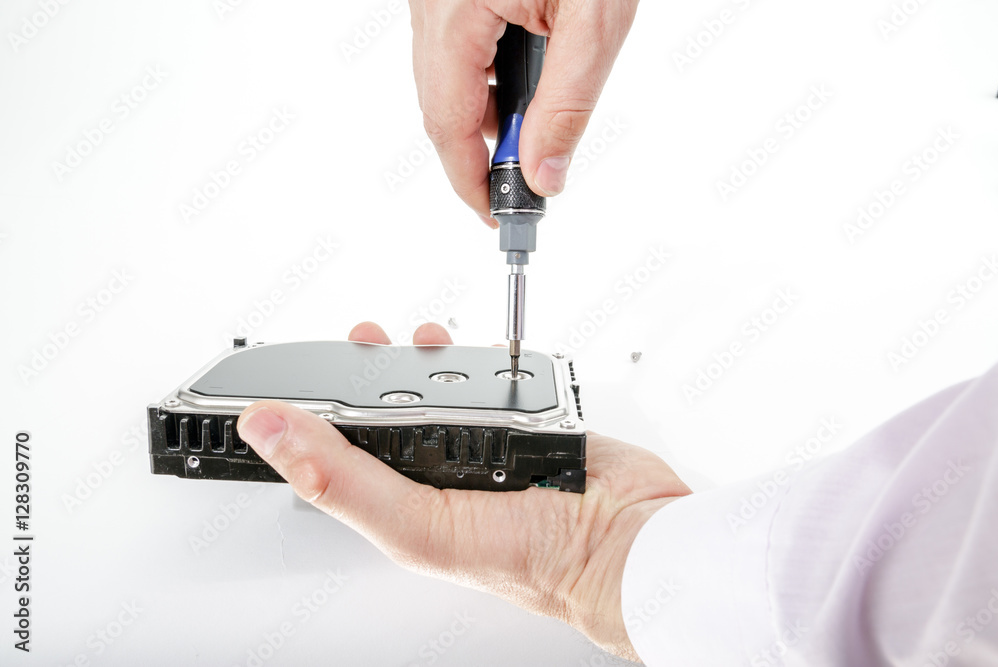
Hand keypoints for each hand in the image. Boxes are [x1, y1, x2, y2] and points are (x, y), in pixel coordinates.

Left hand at [236, 321, 689, 660]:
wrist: (629, 538)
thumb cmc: (536, 560)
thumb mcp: (418, 524)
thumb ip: (344, 478)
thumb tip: (270, 432)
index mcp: (406, 500)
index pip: (343, 452)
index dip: (313, 412)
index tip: (293, 377)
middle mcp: (441, 471)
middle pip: (393, 409)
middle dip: (372, 370)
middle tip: (361, 342)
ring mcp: (486, 441)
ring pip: (441, 386)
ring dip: (424, 357)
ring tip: (417, 338)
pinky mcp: (527, 416)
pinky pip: (494, 375)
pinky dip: (482, 357)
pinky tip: (474, 352)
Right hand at [409, 0, 639, 222]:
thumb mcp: (594, 22)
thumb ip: (567, 103)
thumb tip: (544, 175)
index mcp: (453, 13)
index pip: (448, 123)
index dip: (471, 179)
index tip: (498, 213)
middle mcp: (429, 4)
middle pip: (442, 104)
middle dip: (486, 145)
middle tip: (530, 172)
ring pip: (446, 76)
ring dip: (489, 106)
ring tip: (541, 108)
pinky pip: (453, 45)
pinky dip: (487, 70)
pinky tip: (530, 64)